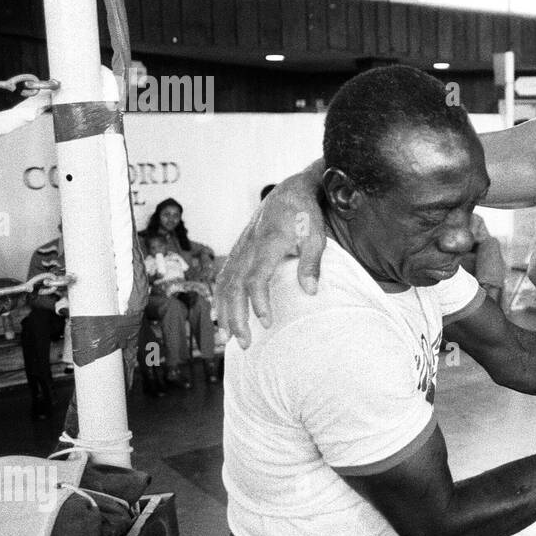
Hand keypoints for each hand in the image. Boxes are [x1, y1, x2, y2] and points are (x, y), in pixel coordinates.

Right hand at [216, 175, 326, 347]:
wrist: (289, 193)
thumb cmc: (305, 215)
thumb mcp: (316, 236)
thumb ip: (311, 263)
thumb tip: (311, 291)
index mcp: (268, 244)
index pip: (256, 278)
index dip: (258, 302)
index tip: (266, 322)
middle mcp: (248, 248)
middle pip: (234, 287)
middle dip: (236, 317)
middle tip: (245, 343)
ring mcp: (240, 249)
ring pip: (224, 284)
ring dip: (225, 312)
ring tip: (230, 337)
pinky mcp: (238, 251)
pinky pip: (222, 277)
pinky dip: (219, 298)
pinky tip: (222, 316)